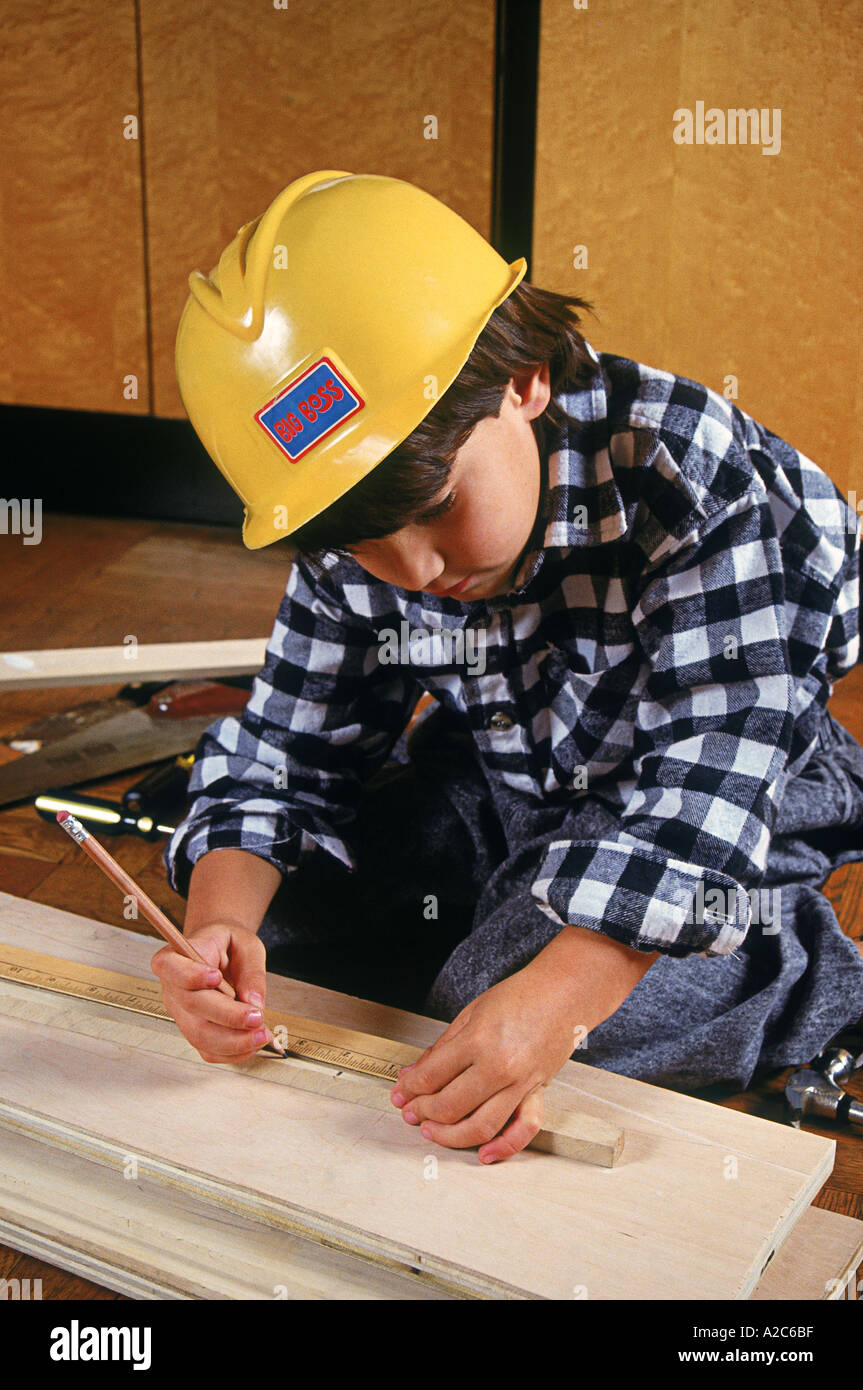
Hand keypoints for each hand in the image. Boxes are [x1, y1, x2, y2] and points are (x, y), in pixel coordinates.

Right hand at [151, 923, 275, 1062]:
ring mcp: (180, 1014)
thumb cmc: (227, 945)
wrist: (220, 954)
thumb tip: (253, 1002)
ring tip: (262, 1035)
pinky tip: (252, 1042)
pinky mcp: (193, 1031)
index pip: (171, 968)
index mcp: (176, 957)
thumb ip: (251, 970)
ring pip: (200, 1035)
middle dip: (228, 1016)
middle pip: (192, 1007)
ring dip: (234, 1041)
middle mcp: (172, 988)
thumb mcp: (246, 945)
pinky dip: (233, 1052)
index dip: (190, 975)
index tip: (216, 977)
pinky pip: (208, 1050)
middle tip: (257, 1017)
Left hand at [390, 961, 581, 1162]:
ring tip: (432, 1131)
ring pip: (480, 1126)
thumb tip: (416, 1073)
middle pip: (449, 1105)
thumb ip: (442, 1047)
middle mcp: (499, 1067)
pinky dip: (503, 1148)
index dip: (409, 1087)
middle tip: (409, 1110)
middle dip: (422, 1111)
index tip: (401, 1090)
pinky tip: (483, 1154)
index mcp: (477, 1041)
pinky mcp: (538, 1093)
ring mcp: (521, 1084)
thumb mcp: (470, 1013)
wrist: (563, 994)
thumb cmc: (519, 997)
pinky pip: (523, 1129)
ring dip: (449, 1135)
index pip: (431, 1076)